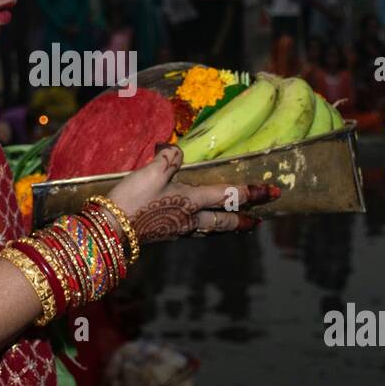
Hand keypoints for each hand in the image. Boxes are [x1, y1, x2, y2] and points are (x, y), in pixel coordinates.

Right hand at [104, 144, 277, 241]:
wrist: (111, 228)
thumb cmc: (133, 199)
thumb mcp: (151, 171)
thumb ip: (168, 157)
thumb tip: (177, 150)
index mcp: (192, 200)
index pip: (229, 195)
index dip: (252, 193)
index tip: (273, 192)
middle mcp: (190, 218)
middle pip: (224, 220)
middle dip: (242, 220)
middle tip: (258, 221)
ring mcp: (178, 229)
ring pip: (209, 229)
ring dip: (225, 227)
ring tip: (235, 227)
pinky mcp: (165, 235)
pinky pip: (193, 232)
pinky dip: (204, 229)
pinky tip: (199, 227)